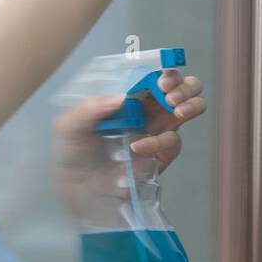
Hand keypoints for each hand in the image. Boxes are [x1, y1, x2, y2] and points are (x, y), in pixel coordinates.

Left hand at [54, 70, 206, 220]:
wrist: (79, 190)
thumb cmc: (74, 154)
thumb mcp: (69, 126)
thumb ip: (89, 108)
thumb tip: (121, 97)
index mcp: (129, 95)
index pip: (155, 73)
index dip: (164, 70)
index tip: (159, 77)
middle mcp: (148, 108)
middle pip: (183, 85)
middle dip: (184, 85)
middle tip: (168, 94)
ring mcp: (159, 130)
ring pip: (192, 107)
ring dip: (192, 104)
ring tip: (177, 109)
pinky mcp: (163, 154)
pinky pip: (173, 141)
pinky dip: (159, 142)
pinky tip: (138, 146)